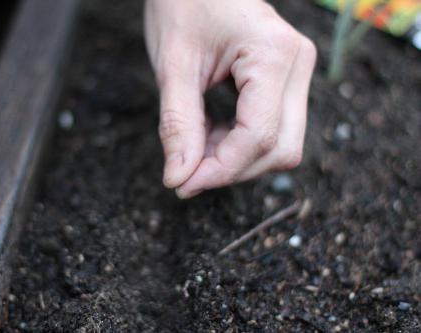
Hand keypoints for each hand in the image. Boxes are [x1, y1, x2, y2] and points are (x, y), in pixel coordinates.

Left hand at [144, 0, 315, 198]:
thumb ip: (178, 126)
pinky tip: (210, 135)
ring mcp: (295, 72)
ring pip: (281, 144)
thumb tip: (179, 179)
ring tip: (195, 146)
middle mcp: (297, 65)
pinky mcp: (285, 80)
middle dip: (232, 170)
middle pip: (280, 148)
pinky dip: (239, 143)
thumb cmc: (182, 5)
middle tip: (187, 173)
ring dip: (236, 159)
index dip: (220, 170)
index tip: (183, 186)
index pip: (258, 136)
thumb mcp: (174, 67)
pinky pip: (273, 129)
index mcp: (274, 55)